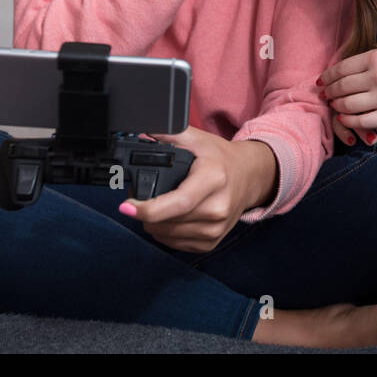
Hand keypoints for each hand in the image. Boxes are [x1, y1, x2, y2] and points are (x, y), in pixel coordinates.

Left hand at [121, 127, 274, 252]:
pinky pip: (176, 245)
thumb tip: (138, 132)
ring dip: (153, 224)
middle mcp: (218, 208)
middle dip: (145, 212)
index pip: (178, 203)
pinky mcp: (212, 242)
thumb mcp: (196, 139)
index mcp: (213, 179)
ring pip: (166, 236)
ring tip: (157, 206)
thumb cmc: (220, 158)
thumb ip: (167, 134)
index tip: (126, 207)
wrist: (250, 176)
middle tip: (140, 198)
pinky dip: (165, 233)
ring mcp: (216, 229)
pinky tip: (169, 218)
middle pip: (167, 222)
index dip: (148, 209)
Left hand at [318, 49, 376, 145]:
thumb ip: (372, 62)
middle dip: (330, 92)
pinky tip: (345, 119)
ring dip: (337, 107)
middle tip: (325, 95)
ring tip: (335, 106)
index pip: (342, 68)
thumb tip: (344, 70)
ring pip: (347, 105)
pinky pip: (360, 121)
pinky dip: (348, 121)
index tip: (322, 81)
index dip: (328, 76)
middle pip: (342, 87)